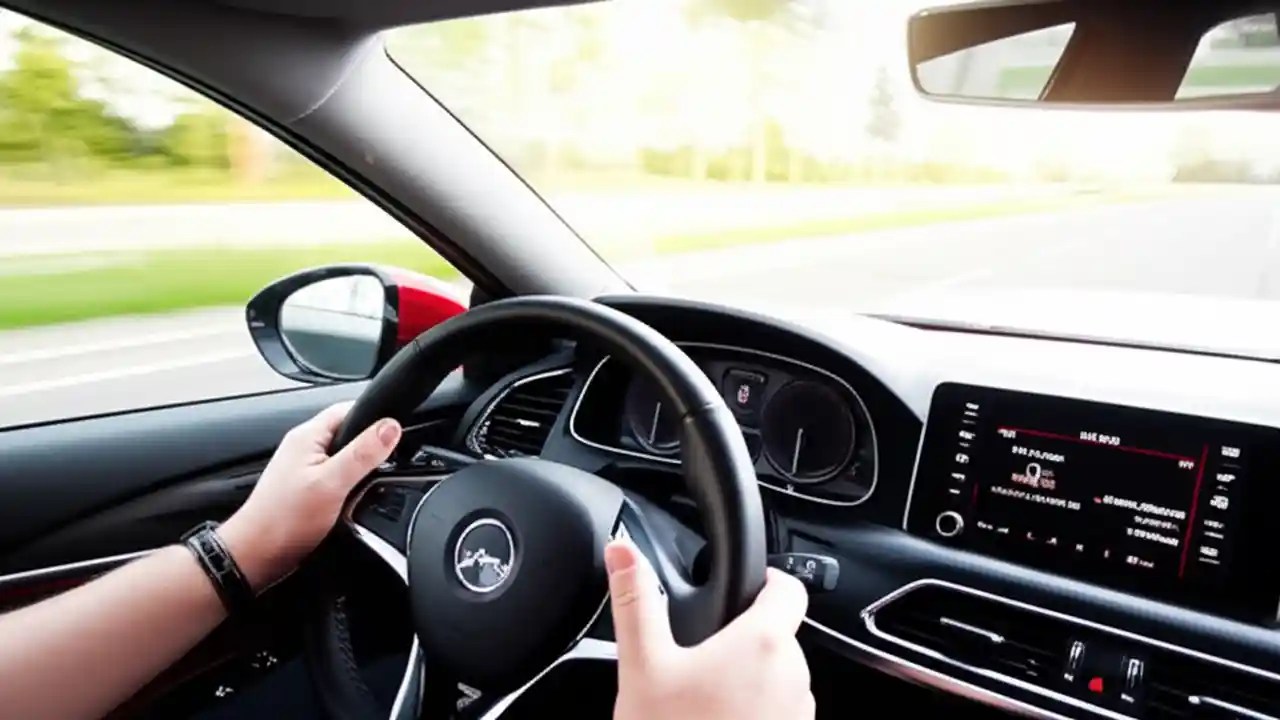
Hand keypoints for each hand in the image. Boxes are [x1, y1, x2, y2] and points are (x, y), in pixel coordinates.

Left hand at [219, 402, 400, 590]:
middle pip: (349, 434)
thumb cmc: (283, 520)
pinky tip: (352, 502)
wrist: (256, 556)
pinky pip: (336, 479)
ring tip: (365, 488)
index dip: (375, 419)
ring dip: (360, 471)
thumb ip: (363, 453)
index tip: (395, 436)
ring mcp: (303, 470)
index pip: (349, 409)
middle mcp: (303, 449)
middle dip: (370, 449)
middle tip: (383, 467)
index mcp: (308, 436)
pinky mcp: (306, 490)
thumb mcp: (332, 483)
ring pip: (344, 459)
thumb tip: (391, 427)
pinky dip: (349, 487)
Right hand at [607, 540, 814, 719]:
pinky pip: (778, 716)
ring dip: (748, 683)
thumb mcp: (643, 666)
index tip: (740, 588)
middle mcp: (795, 677)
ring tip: (701, 704)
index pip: (788, 588)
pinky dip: (753, 715)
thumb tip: (623, 551)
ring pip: (778, 680)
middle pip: (777, 637)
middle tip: (697, 663)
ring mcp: (799, 716)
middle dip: (741, 642)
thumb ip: (636, 601)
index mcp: (764, 643)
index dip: (765, 581)